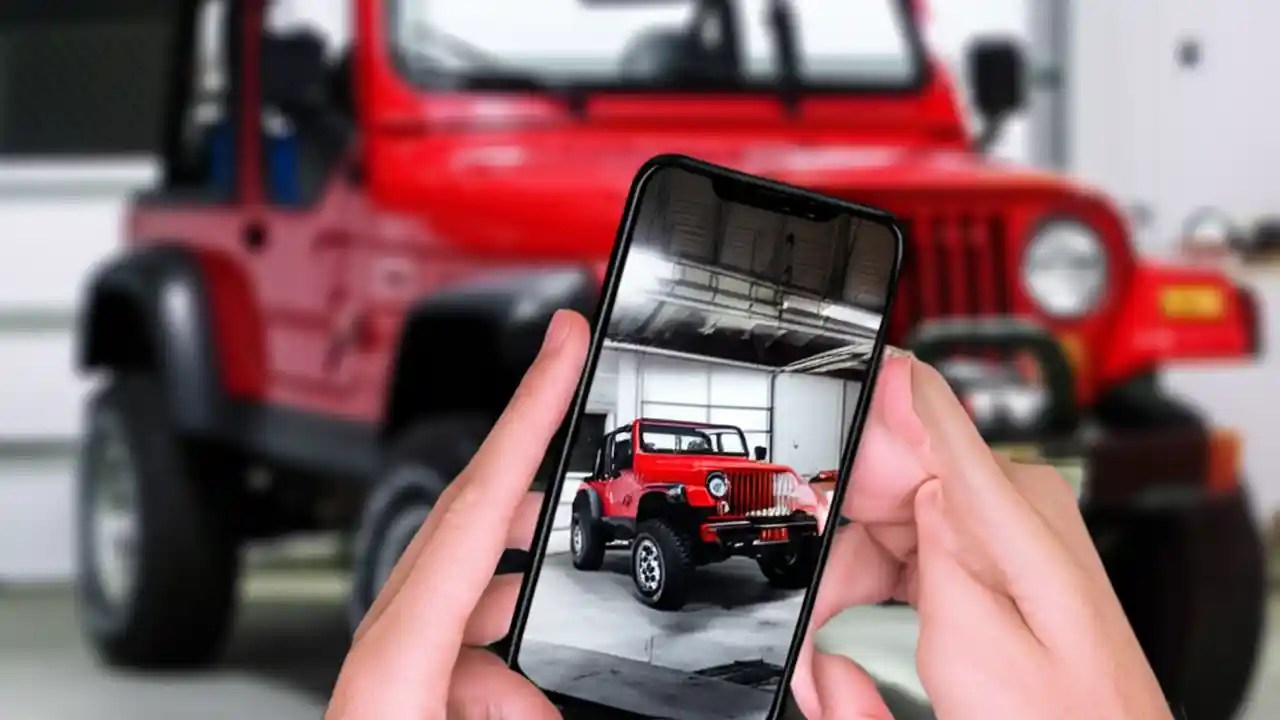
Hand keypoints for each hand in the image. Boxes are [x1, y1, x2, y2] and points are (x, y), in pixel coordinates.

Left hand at [325, 309, 588, 718]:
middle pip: (469, 525)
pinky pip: (463, 642)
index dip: (529, 413)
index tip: (562, 343)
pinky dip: (511, 654)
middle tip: (579, 416)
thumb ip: (530, 711)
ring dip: (532, 581)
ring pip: (470, 590)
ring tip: (584, 588)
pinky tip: (542, 693)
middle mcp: (386, 657)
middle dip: (536, 467)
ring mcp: (391, 674)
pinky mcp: (400, 697)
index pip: (473, 508)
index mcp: (395, 665)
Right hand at [791, 352, 1169, 719]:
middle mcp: (1010, 508)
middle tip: (813, 619)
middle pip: (884, 483)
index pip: (925, 412)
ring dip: (845, 586)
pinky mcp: (983, 563)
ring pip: (882, 525)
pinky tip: (857, 648)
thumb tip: (907, 413)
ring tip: (832, 668)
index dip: (868, 394)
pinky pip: (904, 554)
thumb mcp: (973, 642)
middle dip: (836, 545)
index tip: (825, 384)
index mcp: (1014, 509)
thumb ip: (934, 533)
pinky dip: (870, 596)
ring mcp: (997, 535)